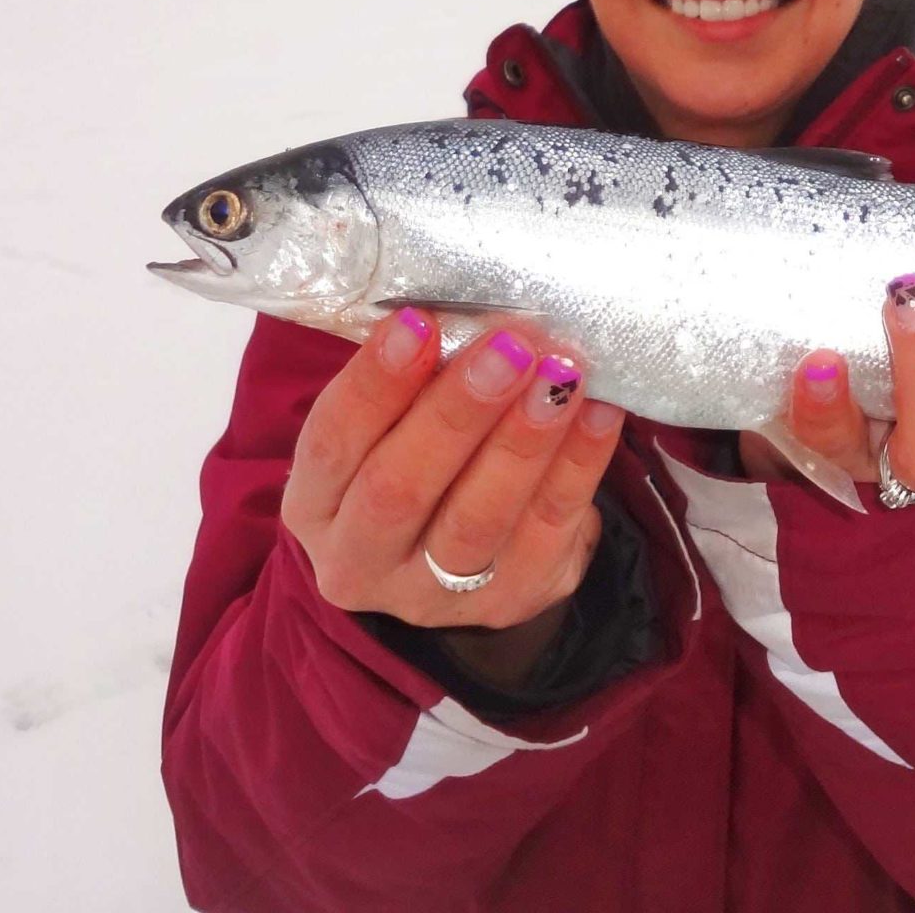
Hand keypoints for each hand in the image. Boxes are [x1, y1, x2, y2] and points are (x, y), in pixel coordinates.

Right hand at [282, 310, 625, 670]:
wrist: (449, 552)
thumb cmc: (413, 456)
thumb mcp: (386, 424)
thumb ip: (412, 378)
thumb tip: (468, 311)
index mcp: (315, 505)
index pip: (332, 444)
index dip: (375, 384)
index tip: (420, 322)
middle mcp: (359, 560)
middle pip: (401, 489)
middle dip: (459, 412)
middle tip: (510, 348)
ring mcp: (432, 595)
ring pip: (478, 519)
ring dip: (525, 440)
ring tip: (562, 375)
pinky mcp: (509, 602)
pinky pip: (548, 531)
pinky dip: (579, 466)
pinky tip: (599, 411)